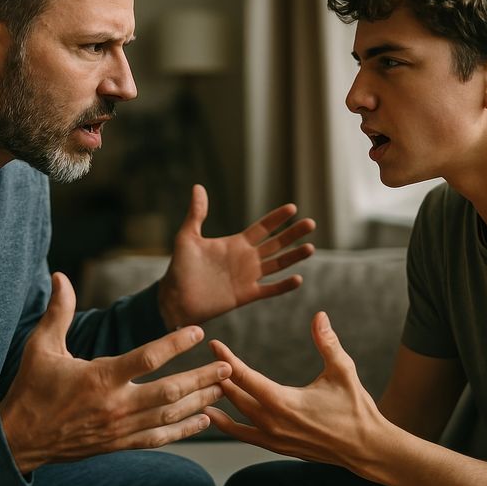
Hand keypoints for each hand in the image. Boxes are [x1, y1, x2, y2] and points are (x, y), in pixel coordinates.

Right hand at [0, 273, 231, 473]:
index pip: (147, 358)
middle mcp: (116, 405)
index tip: (198, 331)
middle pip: (170, 391)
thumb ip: (58, 312)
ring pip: (169, 416)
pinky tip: (204, 421)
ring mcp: (120, 428)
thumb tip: (61, 276)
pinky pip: (158, 438)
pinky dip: (184, 430)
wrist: (20, 439)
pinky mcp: (120, 444)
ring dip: (200, 402)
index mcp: (100, 378)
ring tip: (224, 389)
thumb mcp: (40, 347)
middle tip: (227, 366)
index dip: (176, 344)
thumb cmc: (31, 388)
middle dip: (201, 378)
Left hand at [158, 184, 315, 327]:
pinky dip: (283, 286)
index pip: (262, 228)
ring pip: (278, 264)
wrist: (175, 298)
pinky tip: (297, 278)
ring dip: (294, 256)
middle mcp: (246, 259)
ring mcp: (248, 277)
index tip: (293, 208)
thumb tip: (198, 186)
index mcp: (236, 244)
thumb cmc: (180, 268)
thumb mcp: (187, 236)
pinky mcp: (246, 295)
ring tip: (310, 247)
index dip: (277, 218)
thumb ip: (196, 213)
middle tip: (311, 223)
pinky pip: (269, 289)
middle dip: (293, 234)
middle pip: (276, 244)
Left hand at [205, 311, 388, 470]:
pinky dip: (227, 425)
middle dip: (218, 376)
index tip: (214, 344)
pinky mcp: (277, 447)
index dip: (227, 359)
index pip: (245, 377)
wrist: (365, 448)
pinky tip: (214, 416)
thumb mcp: (343, 371)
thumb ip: (327, 343)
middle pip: (234, 396)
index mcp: (284, 402)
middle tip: (202, 358)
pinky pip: (244, 436)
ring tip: (201, 384)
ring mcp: (273, 438)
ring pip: (236, 417)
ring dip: (220, 400)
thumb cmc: (355, 408)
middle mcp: (273, 422)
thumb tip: (319, 315)